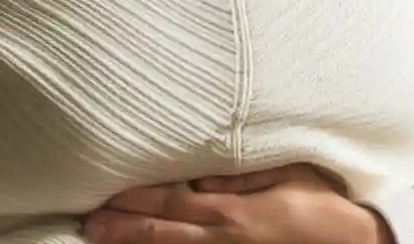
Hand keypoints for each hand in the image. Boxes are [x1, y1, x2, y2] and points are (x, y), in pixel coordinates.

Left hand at [83, 164, 394, 243]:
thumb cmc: (322, 206)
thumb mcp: (287, 177)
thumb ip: (242, 176)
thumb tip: (200, 180)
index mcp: (232, 211)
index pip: (172, 206)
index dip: (136, 203)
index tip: (108, 199)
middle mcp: (224, 240)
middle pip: (162, 236)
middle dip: (123, 230)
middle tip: (90, 226)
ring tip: (103, 243)